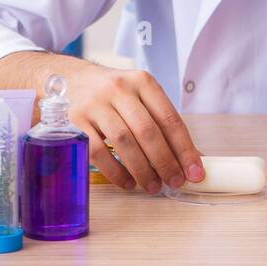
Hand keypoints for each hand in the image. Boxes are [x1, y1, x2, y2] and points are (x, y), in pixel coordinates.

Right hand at [63, 61, 205, 193]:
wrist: (71, 79)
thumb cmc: (112, 94)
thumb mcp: (140, 97)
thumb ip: (163, 124)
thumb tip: (192, 158)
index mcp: (142, 82)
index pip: (169, 118)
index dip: (185, 148)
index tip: (195, 171)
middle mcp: (119, 89)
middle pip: (147, 131)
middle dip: (165, 162)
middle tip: (174, 182)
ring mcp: (94, 104)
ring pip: (123, 142)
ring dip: (142, 169)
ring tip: (152, 186)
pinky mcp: (74, 121)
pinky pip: (97, 152)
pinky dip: (115, 171)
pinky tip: (127, 182)